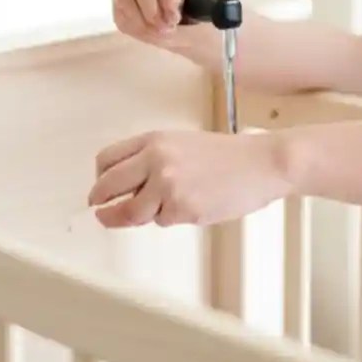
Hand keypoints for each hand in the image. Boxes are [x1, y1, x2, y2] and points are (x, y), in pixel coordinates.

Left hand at [88, 130, 290, 227]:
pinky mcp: (181, 208)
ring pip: (131, 212)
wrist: (261, 163)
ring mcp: (167, 185)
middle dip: (101, 204)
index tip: (100, 191)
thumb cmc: (228, 156)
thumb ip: (152, 160)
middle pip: (107, 187)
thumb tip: (126, 187)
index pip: (106, 160)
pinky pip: (162, 221)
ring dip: (135, 217)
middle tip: (100, 212)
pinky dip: (171, 218)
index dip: (100, 179)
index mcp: (153, 140)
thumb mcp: (182, 145)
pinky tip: (192, 206)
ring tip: (153, 213)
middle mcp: (155, 160)